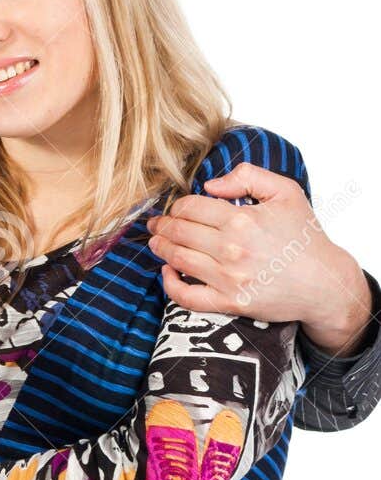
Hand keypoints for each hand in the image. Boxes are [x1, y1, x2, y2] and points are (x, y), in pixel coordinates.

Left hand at [146, 162, 373, 353]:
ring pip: (178, 259)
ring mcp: (229, 278)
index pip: (191, 207)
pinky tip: (167, 273)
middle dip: (161, 226)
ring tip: (155, 243)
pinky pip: (187, 297)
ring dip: (160, 249)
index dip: (177, 206)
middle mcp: (231, 249)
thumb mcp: (285, 192)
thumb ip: (247, 177)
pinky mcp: (229, 303)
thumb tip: (209, 185)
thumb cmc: (305, 237)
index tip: (175, 209)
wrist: (324, 282)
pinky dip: (170, 285)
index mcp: (242, 219)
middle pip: (179, 232)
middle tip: (155, 224)